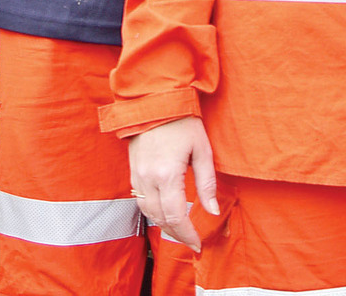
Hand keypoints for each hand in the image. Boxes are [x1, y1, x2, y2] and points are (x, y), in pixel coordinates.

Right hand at [127, 117, 218, 251]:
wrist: (155, 101)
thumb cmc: (182, 122)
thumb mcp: (202, 150)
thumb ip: (207, 183)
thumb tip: (213, 211)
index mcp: (167, 174)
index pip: (175, 216)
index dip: (187, 234)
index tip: (197, 244)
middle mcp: (149, 178)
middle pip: (160, 219)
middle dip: (176, 234)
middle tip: (190, 242)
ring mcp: (138, 175)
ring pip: (147, 212)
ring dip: (163, 225)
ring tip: (179, 231)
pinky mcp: (133, 171)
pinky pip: (140, 200)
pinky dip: (152, 211)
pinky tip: (164, 213)